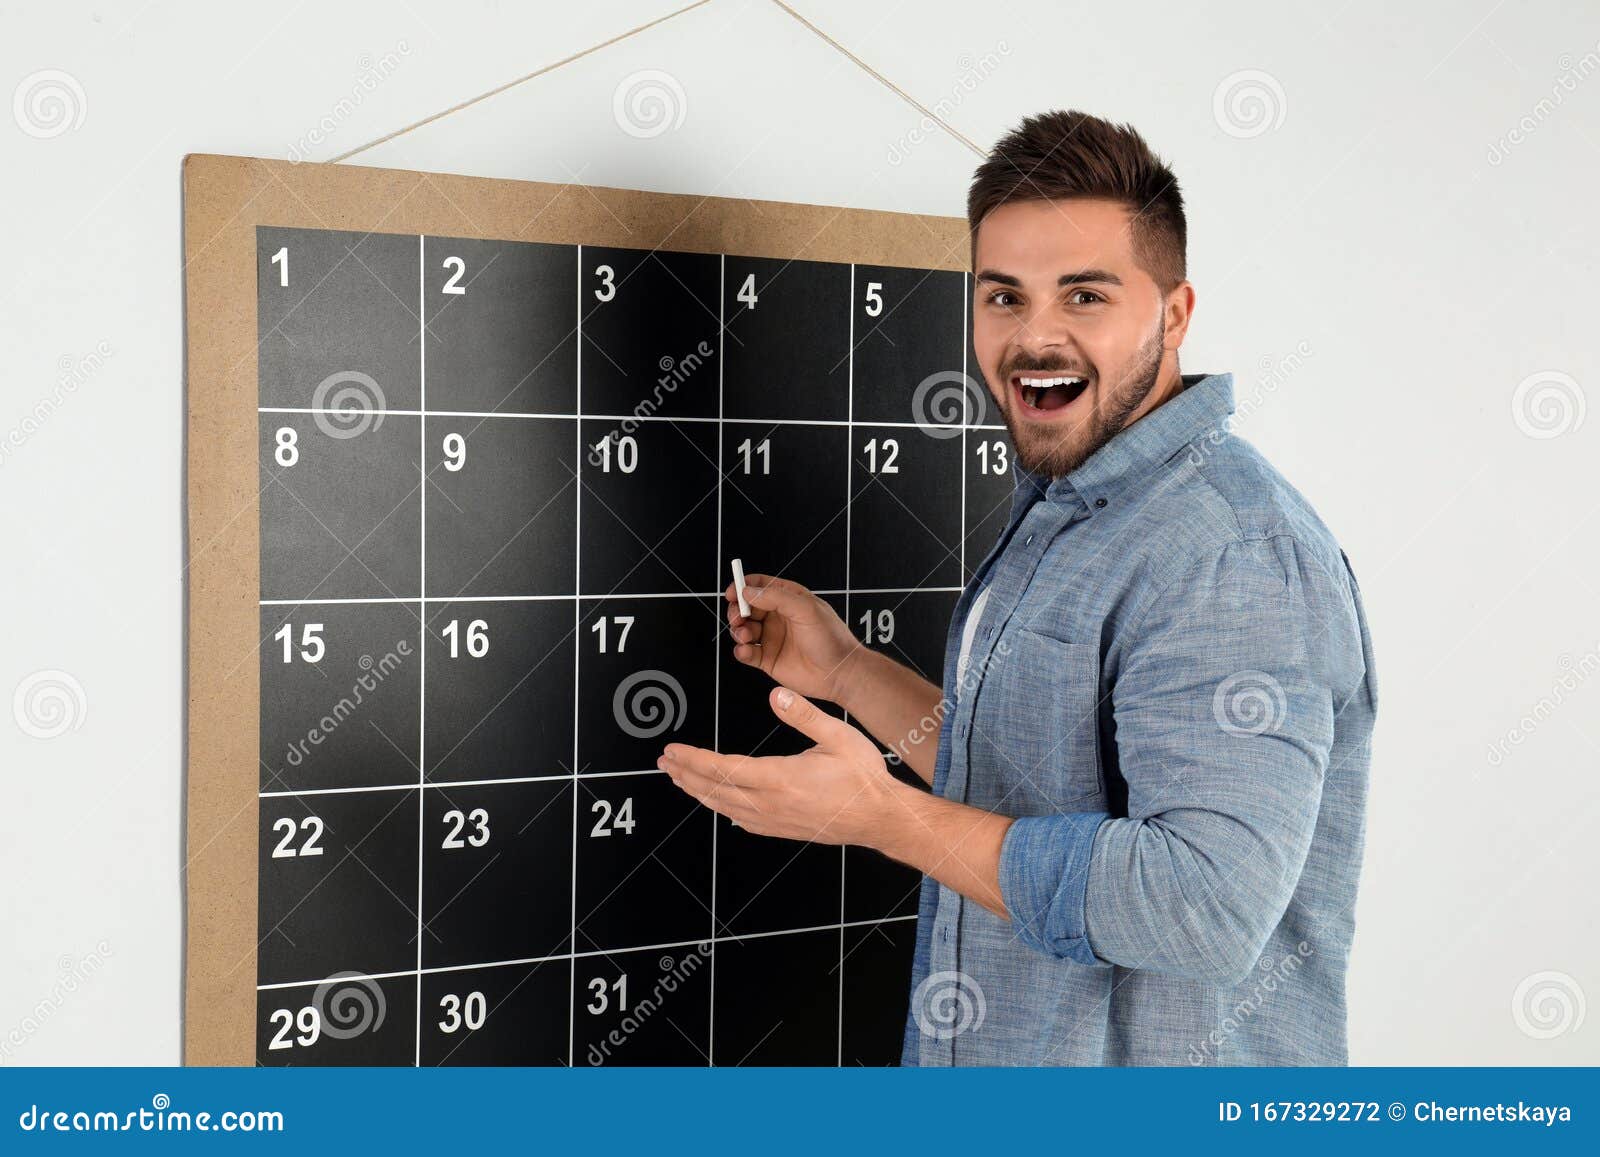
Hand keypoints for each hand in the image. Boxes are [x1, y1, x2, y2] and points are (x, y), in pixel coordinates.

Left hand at [658, 686, 904, 845]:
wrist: (881, 817)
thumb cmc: (863, 777)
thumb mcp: (838, 735)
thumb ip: (803, 713)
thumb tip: (775, 693)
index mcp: (779, 777)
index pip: (723, 767)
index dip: (693, 758)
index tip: (673, 750)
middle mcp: (770, 803)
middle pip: (715, 789)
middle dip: (686, 774)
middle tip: (664, 762)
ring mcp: (775, 820)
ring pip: (724, 807)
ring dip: (698, 791)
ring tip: (680, 780)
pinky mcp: (782, 829)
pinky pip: (742, 821)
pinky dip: (722, 809)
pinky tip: (718, 805)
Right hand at [725, 573, 866, 706]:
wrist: (841, 673)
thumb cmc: (831, 638)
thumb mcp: (806, 609)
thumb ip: (776, 597)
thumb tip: (748, 592)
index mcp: (788, 599)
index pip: (760, 586)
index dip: (743, 586)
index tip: (732, 592)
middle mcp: (778, 617)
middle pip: (746, 607)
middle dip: (737, 610)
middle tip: (738, 617)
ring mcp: (772, 638)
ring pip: (743, 630)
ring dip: (738, 631)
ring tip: (745, 636)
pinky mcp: (768, 660)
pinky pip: (747, 653)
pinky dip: (741, 651)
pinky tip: (746, 651)